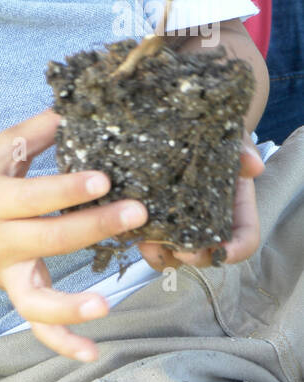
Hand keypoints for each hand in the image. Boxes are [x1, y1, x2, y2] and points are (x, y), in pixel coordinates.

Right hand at [0, 107, 148, 361]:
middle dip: (95, 226)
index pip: (35, 196)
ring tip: (107, 302)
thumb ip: (38, 130)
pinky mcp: (12, 292)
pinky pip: (35, 325)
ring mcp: (5, 273)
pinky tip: (93, 353)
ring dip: (72, 305)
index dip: (70, 189)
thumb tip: (79, 105)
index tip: (106, 179)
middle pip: (48, 239)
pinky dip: (62, 342)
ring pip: (35, 299)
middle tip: (137, 212)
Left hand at [137, 130, 264, 271]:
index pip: (244, 240)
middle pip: (208, 254)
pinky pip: (149, 237)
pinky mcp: (155, 214)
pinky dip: (140, 237)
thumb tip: (253, 165)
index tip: (222, 251)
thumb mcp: (232, 138)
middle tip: (178, 249)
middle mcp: (209, 222)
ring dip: (162, 253)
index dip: (236, 251)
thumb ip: (243, 149)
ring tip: (148, 241)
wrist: (185, 124)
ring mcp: (181, 222)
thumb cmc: (215, 135)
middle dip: (194, 257)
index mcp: (236, 210)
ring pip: (175, 254)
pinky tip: (129, 225)